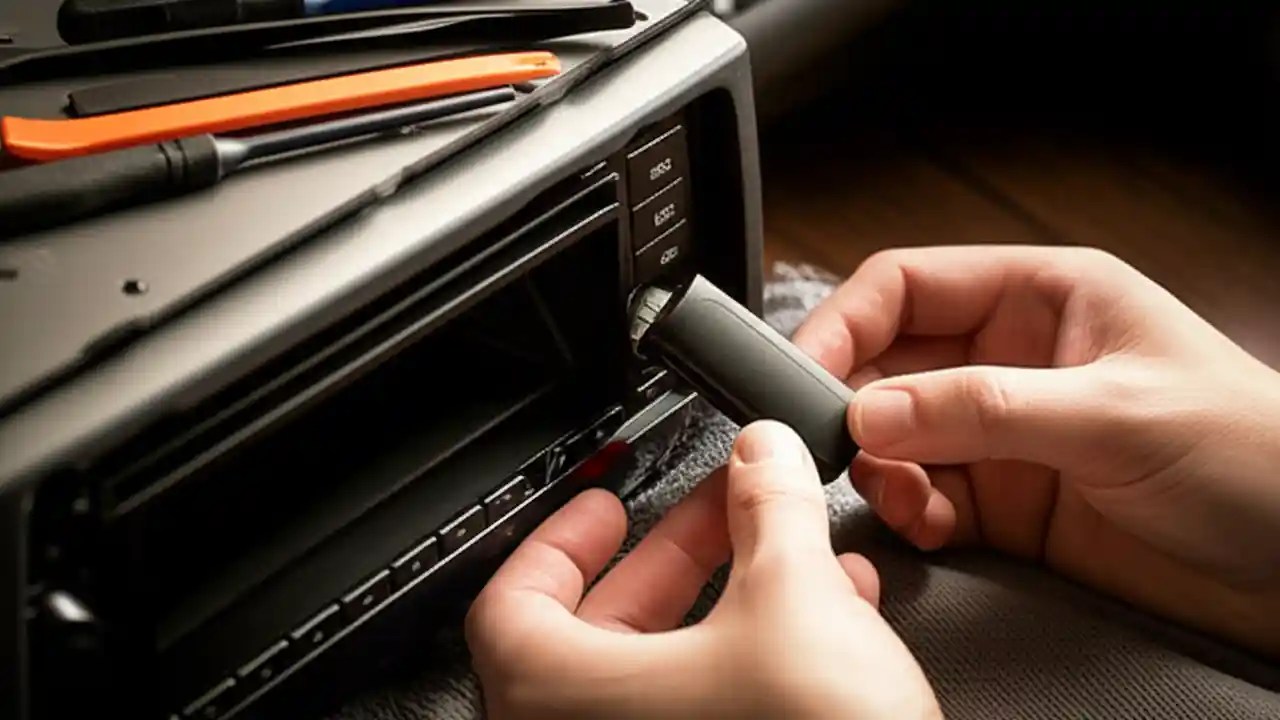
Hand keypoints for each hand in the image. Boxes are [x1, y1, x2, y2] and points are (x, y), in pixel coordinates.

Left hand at [465, 420, 940, 719]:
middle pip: (604, 631)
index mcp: (560, 699)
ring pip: (671, 676)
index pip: (513, 601)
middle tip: (724, 509)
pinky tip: (831, 622)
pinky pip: (715, 715)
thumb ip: (769, 507)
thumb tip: (763, 458)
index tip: (605, 503)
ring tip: (789, 552)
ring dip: (733, 602)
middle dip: (678, 555)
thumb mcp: (795, 596)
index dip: (561, 537)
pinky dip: (760, 663)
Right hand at [792, 245, 1279, 655]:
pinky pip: (923, 495)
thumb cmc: (1251, 455)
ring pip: (895, 436)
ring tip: (903, 497)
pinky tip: (930, 526)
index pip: (907, 286)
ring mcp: (1004, 431)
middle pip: (888, 364)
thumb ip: (984, 409)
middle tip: (838, 448)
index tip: (804, 371)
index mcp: (1041, 298)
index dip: (845, 322)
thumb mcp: (1114, 414)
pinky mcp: (1006, 499)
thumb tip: (868, 412)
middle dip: (854, 407)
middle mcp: (1011, 359)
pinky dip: (910, 513)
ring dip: (881, 469)